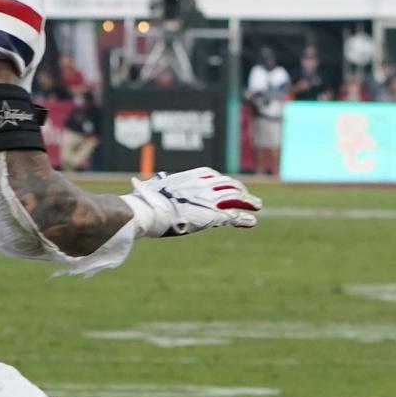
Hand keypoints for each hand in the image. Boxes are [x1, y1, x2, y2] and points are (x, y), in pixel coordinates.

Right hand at [122, 167, 261, 236]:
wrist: (149, 210)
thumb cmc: (144, 201)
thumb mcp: (149, 189)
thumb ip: (152, 187)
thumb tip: (137, 186)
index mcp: (188, 178)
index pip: (211, 175)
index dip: (221, 180)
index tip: (227, 183)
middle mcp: (202, 186)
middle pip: (228, 184)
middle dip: (240, 189)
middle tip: (247, 195)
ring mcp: (210, 200)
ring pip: (236, 198)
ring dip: (249, 202)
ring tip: (257, 206)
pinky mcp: (213, 215)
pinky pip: (234, 216)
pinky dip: (245, 219)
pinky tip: (252, 221)